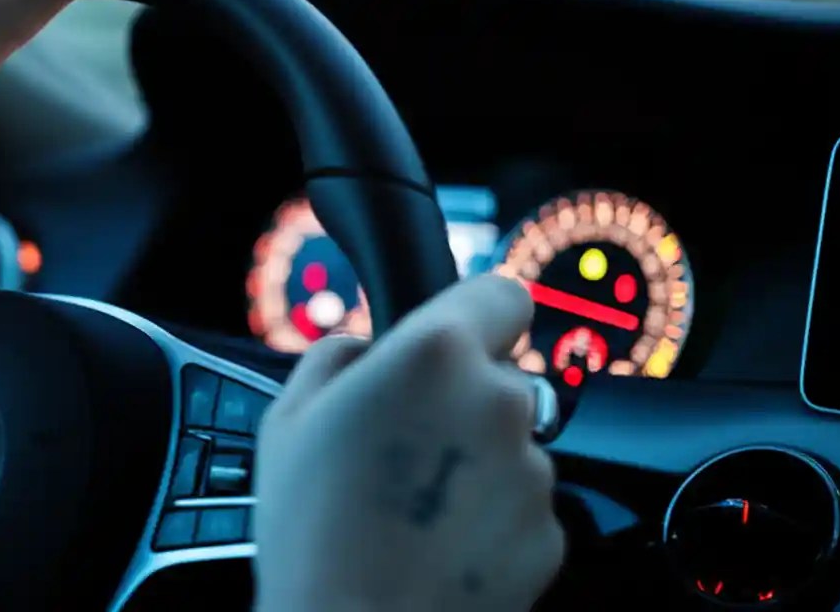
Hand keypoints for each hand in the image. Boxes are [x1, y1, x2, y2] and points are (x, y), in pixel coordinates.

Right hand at [255, 274, 564, 611]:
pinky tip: (440, 544)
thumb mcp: (289, 416)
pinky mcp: (550, 532)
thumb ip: (337, 355)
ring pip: (512, 445)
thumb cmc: (312, 530)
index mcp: (436, 355)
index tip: (458, 341)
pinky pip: (521, 505)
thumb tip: (363, 348)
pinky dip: (492, 518)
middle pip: (501, 378)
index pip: (502, 295)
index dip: (478, 316)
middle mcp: (499, 402)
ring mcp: (532, 471)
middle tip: (407, 448)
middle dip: (463, 403)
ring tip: (417, 508)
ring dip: (478, 464)